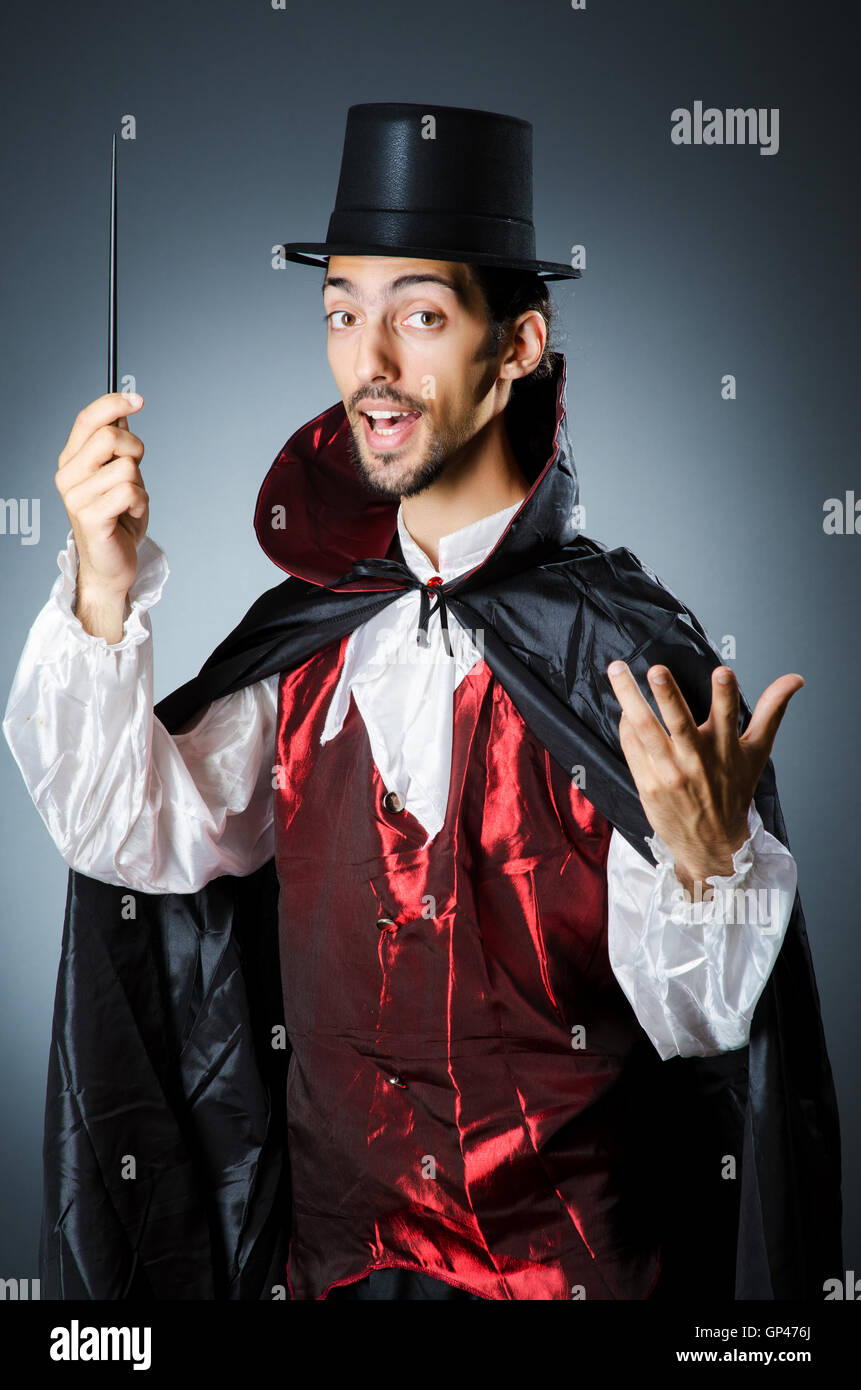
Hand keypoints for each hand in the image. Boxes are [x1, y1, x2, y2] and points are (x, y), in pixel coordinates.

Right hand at [55, 390, 147, 600]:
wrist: (113, 564)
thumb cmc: (118, 520)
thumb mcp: (119, 475)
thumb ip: (117, 447)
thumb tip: (123, 412)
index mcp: (72, 460)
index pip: (88, 419)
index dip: (114, 403)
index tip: (138, 399)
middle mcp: (68, 476)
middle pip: (109, 437)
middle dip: (136, 449)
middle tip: (136, 470)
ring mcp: (76, 497)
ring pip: (126, 467)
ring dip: (140, 484)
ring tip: (131, 502)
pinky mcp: (90, 518)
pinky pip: (129, 492)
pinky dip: (141, 501)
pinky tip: (132, 513)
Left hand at [606, 660, 803, 890]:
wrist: (712, 842)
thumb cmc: (734, 791)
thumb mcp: (757, 752)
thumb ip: (772, 711)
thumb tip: (795, 679)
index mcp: (725, 749)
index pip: (727, 716)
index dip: (726, 694)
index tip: (723, 672)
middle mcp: (697, 761)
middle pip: (679, 723)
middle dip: (669, 695)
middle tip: (657, 670)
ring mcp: (669, 773)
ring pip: (646, 730)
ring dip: (630, 699)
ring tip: (617, 671)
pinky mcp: (648, 785)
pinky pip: (632, 749)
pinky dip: (625, 726)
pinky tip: (622, 706)